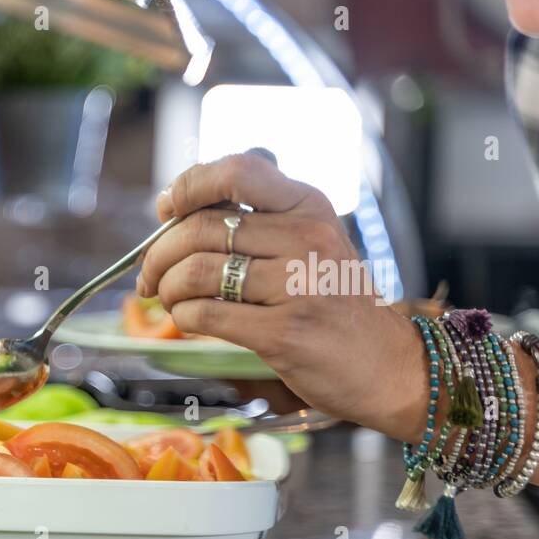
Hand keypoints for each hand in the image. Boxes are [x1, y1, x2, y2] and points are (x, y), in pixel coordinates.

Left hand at [136, 151, 430, 443]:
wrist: (389, 367)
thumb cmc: (336, 307)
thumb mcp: (311, 246)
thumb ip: (258, 227)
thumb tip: (175, 218)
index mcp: (308, 206)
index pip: (236, 172)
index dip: (187, 187)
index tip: (165, 211)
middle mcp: (306, 237)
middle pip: (199, 228)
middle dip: (157, 254)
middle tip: (149, 277)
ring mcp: (297, 286)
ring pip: (195, 272)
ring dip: (165, 289)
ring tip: (167, 301)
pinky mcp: (284, 333)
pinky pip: (206, 315)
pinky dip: (183, 317)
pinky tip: (187, 320)